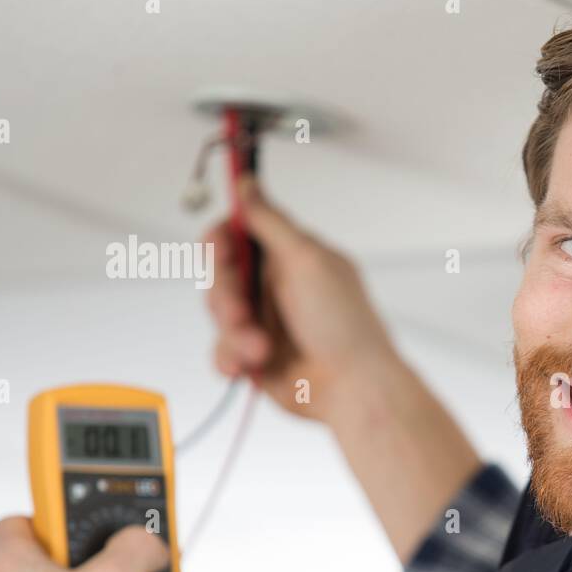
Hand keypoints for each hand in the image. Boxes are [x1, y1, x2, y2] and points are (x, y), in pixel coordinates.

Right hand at [204, 176, 396, 420]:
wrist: (353, 388)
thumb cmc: (344, 326)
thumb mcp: (306, 260)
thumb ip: (270, 221)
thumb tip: (249, 183)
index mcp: (291, 257)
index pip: (240, 232)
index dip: (222, 239)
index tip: (220, 250)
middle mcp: (276, 287)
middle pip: (220, 274)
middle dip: (224, 295)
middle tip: (240, 312)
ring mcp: (265, 321)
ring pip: (218, 314)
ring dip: (233, 332)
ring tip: (260, 348)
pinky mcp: (255, 355)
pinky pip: (222, 349)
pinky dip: (230, 356)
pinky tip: (249, 363)